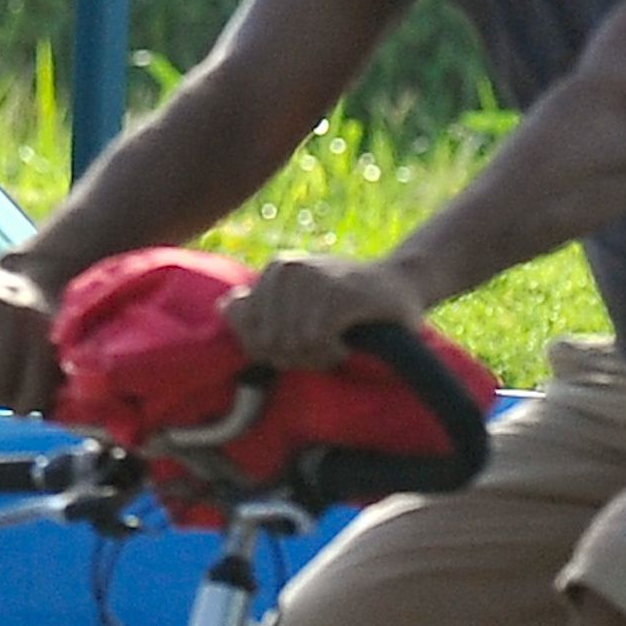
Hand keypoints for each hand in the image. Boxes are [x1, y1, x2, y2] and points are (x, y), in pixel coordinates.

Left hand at [229, 248, 432, 370]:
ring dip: (314, 358)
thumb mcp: (300, 299)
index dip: (262, 347)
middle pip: (266, 340)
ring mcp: (314, 278)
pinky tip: (345, 348)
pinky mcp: (342, 294)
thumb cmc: (348, 300)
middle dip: (291, 357)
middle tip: (319, 352)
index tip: (292, 348)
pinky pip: (317, 340)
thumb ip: (262, 305)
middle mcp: (288, 268)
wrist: (402, 284)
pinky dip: (330, 354)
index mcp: (275, 270)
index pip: (240, 322)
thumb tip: (222, 307)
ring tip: (334, 349)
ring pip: (291, 343)